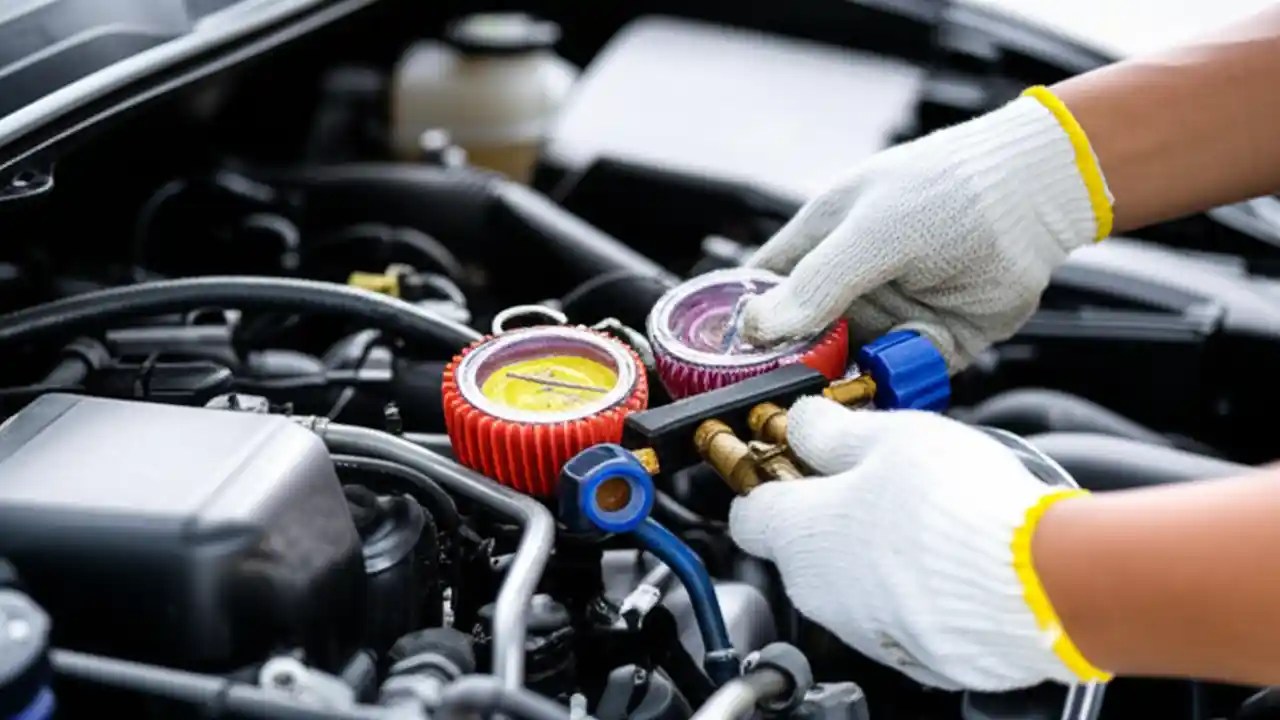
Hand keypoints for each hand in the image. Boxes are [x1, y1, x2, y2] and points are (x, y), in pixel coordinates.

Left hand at [729, 396, 1108, 690]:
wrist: (1038, 585)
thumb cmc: (958, 509)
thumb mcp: (889, 436)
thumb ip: (833, 430)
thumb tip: (804, 423)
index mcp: (798, 535)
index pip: (749, 511)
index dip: (768, 479)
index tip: (792, 457)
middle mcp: (817, 591)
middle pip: (801, 544)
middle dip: (830, 508)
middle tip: (875, 472)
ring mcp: (862, 628)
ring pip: (847, 578)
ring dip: (871, 546)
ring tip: (924, 510)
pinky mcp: (910, 653)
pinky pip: (892, 611)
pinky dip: (909, 584)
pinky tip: (946, 554)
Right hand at [740, 89, 1111, 371]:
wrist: (1036, 197)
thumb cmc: (949, 189)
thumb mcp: (872, 232)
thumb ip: (818, 282)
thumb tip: (758, 328)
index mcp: (819, 244)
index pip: (763, 292)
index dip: (747, 327)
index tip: (736, 365)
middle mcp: (849, 284)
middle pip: (802, 342)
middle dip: (799, 369)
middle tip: (796, 391)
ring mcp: (890, 315)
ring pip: (851, 367)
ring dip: (850, 382)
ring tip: (851, 386)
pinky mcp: (931, 342)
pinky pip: (902, 376)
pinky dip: (899, 381)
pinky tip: (898, 374)